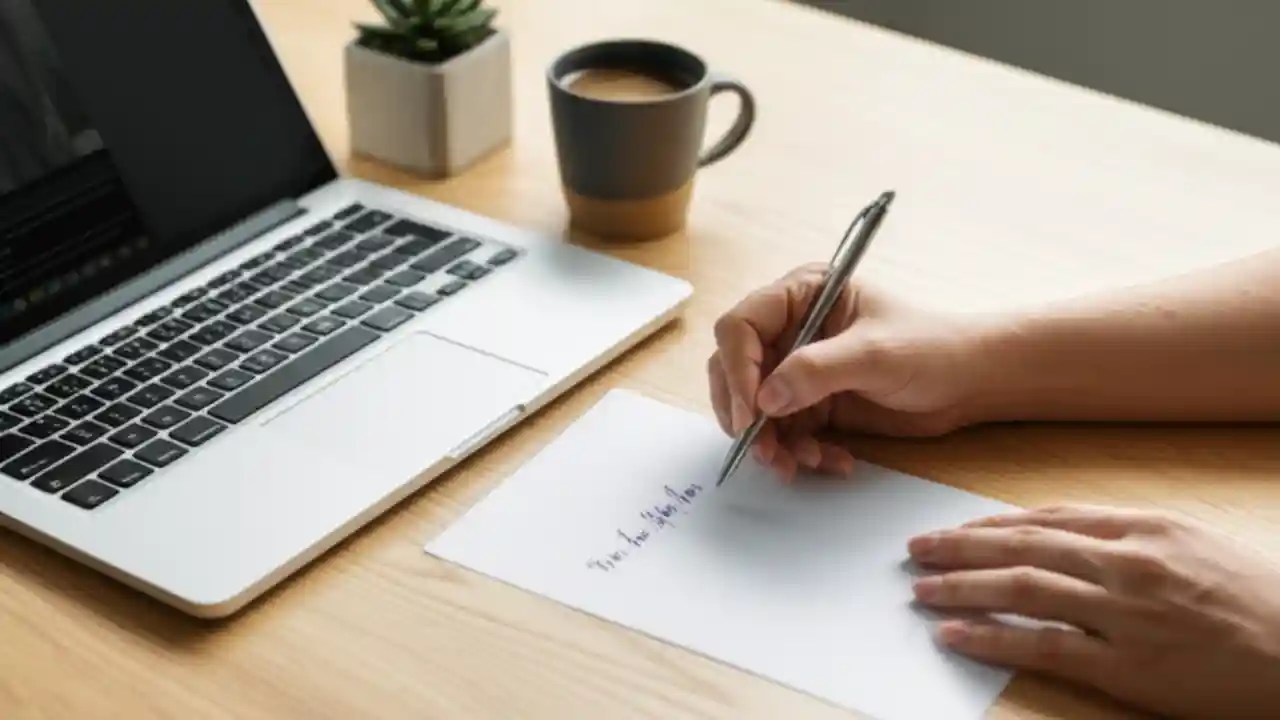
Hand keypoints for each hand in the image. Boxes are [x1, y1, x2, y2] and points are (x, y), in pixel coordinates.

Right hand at [708, 264, 989, 479]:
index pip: (741, 327)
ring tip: (800, 464)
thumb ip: (817, 371)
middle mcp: (790, 328)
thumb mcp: (875, 354)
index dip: (737, 369)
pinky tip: (830, 460)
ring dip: (771, 442)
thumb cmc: (931, 348)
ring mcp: (798, 368)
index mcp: (801, 295)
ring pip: (754, 409)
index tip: (751, 412)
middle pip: (734, 370)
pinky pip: (783, 432)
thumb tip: (764, 399)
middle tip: (763, 451)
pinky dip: (798, 452)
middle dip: (747, 414)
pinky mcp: (810, 403)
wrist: (969, 383)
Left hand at [908, 505, 1279, 718]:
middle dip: (959, 546)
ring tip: (921, 588)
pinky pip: (1043, 645)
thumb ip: (1123, 533)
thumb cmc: (1250, 596)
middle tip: (916, 549)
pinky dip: (991, 637)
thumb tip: (1055, 530)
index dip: (988, 523)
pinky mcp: (1127, 664)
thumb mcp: (1189, 541)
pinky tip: (955, 634)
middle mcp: (1126, 562)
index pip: (1044, 518)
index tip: (953, 529)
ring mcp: (1124, 612)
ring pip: (1022, 588)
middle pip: (1022, 545)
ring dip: (961, 587)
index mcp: (1141, 527)